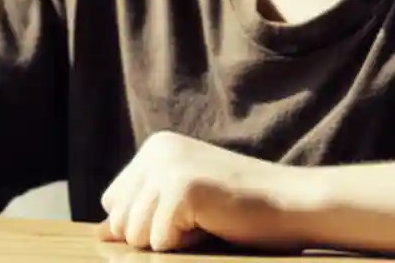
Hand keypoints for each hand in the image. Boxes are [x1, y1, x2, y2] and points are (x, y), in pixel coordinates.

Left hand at [97, 131, 305, 252]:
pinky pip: (157, 242)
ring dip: (170, 241)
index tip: (190, 212)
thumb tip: (99, 235)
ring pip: (133, 234)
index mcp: (155, 147)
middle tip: (202, 219)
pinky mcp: (182, 187)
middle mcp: (157, 150)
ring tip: (207, 221)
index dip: (148, 222)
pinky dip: (185, 245)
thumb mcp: (184, 206)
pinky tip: (214, 224)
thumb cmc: (243, 210)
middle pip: (119, 221)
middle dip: (155, 234)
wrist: (294, 203)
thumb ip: (143, 213)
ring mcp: (169, 166)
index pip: (114, 204)